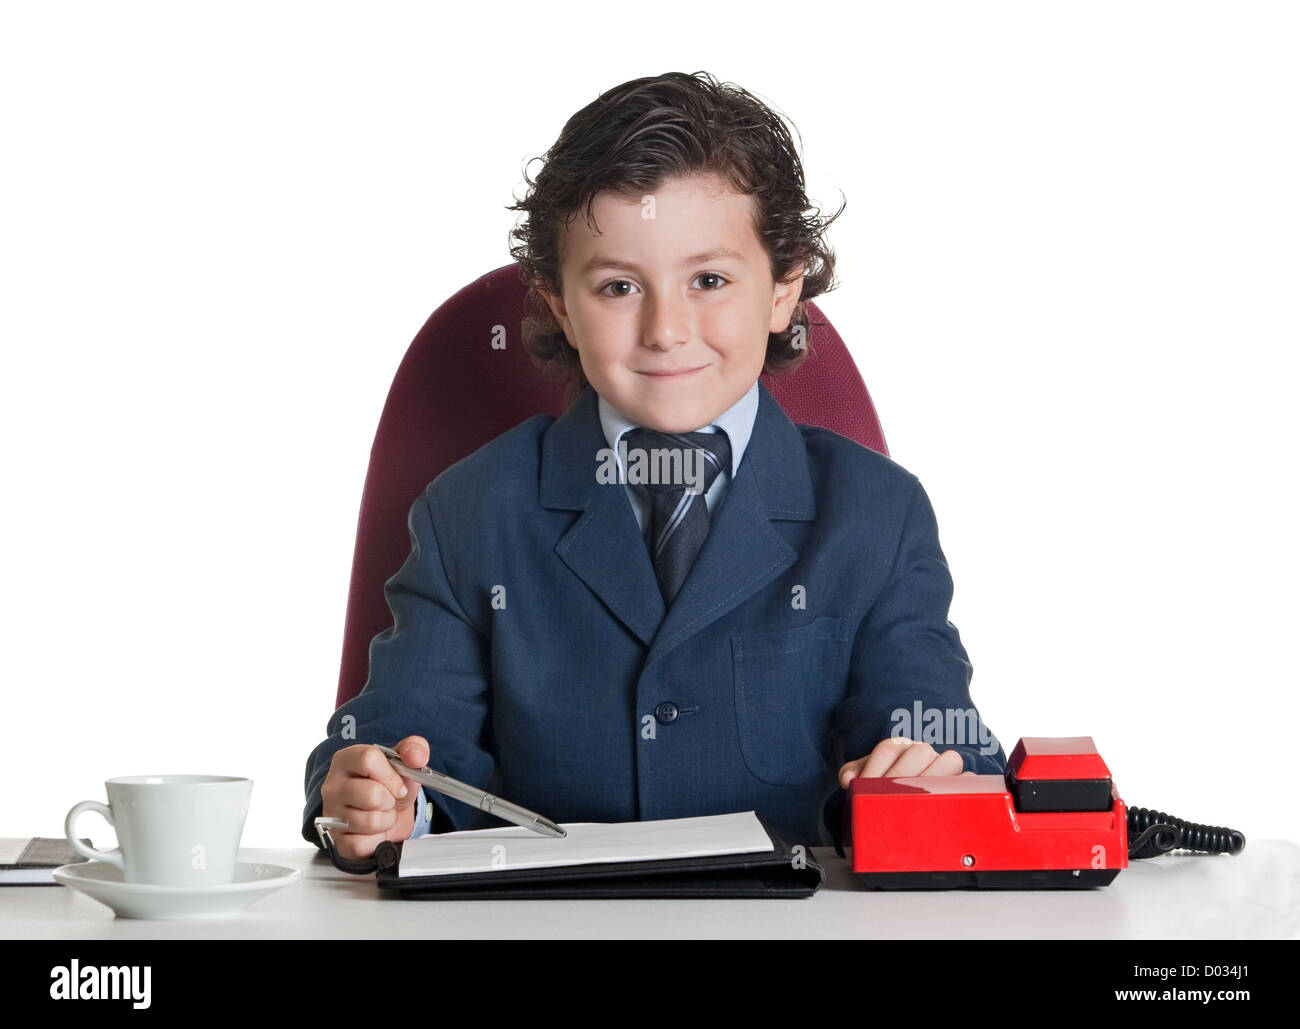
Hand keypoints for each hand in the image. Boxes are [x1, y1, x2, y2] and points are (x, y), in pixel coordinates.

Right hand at [320, 735, 429, 859]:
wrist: (389, 812)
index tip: (399, 784)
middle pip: (372, 794)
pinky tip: (374, 831)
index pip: (368, 759)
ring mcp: (331, 814)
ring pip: (371, 821)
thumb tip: (416, 756)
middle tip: (390, 800)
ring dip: (387, 820)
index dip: (392, 775)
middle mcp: (332, 786)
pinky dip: (377, 840)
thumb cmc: (390, 785)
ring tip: (382, 813)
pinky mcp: (336, 840)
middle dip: (391, 800)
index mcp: (346, 760)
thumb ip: (414, 749)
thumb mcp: (405, 762)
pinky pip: (362, 844)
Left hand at [838, 737, 975, 788]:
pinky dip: (961, 788)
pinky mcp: (962, 783)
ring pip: (950, 760)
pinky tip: (945, 804)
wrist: (907, 797)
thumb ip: (854, 773)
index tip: (860, 787)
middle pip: (920, 752)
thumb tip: (849, 780)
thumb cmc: (883, 786)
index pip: (889, 748)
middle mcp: (924, 753)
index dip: (874, 767)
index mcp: (899, 747)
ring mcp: (945, 766)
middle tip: (887, 797)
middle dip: (901, 776)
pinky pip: (970, 780)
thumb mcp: (865, 777)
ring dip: (933, 780)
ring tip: (917, 800)